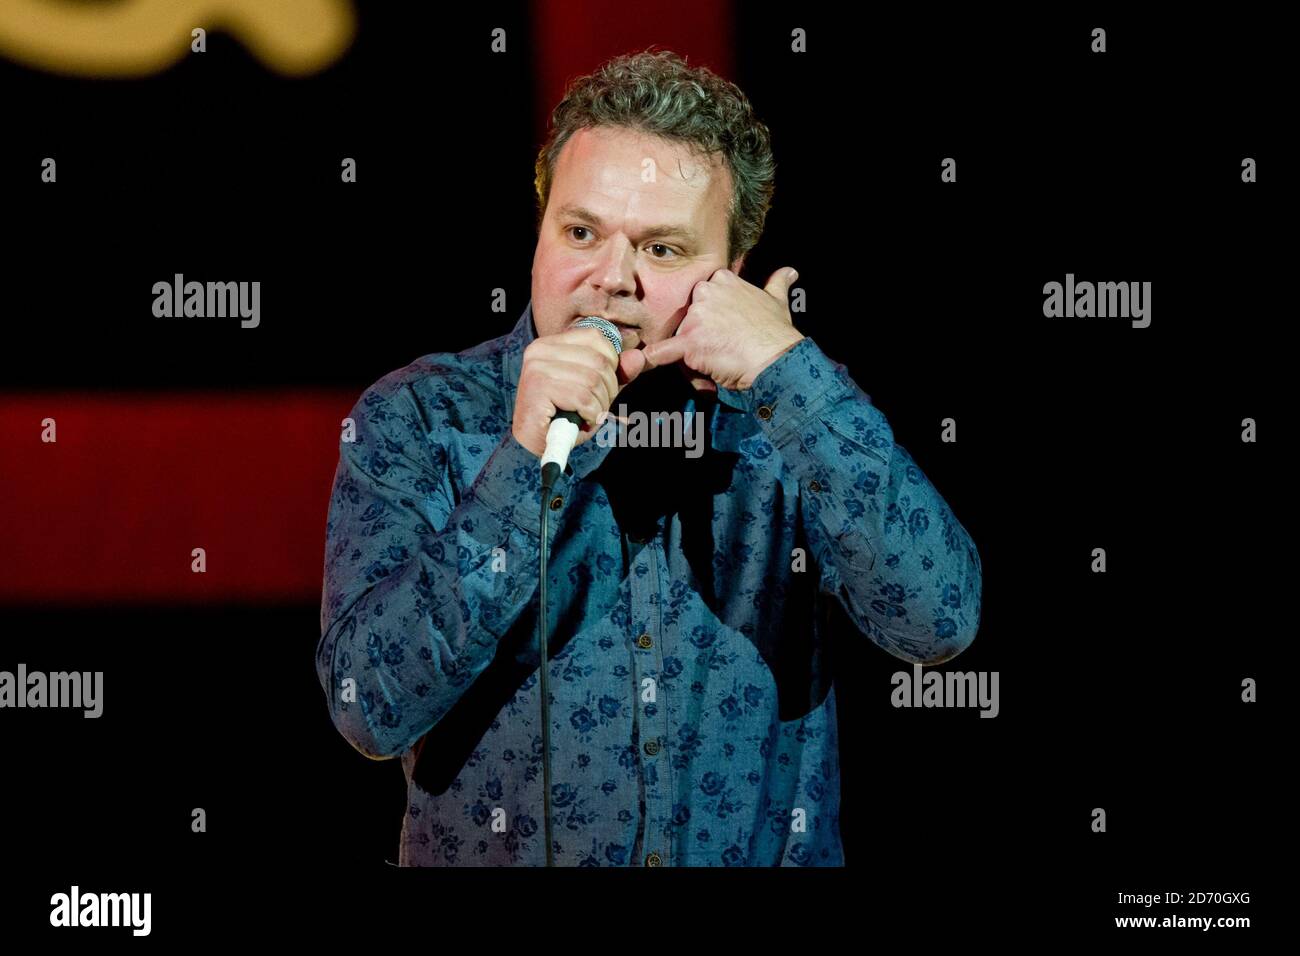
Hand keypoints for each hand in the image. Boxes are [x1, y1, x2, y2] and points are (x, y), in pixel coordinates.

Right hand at [511, 325, 653, 456]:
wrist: (533, 445)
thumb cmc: (563, 415)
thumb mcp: (595, 391)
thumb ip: (617, 373)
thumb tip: (638, 357)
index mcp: (551, 344)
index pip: (595, 337)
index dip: (612, 361)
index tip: (604, 385)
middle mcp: (540, 350)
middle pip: (599, 360)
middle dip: (608, 389)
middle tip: (596, 407)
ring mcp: (537, 367)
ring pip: (593, 380)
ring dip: (599, 404)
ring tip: (588, 415)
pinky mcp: (538, 387)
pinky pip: (583, 397)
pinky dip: (590, 414)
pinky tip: (581, 420)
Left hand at [639, 267, 803, 392]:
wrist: (776, 358)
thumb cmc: (776, 332)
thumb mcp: (778, 301)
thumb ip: (778, 284)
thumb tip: (790, 271)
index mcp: (721, 281)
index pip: (701, 299)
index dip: (708, 319)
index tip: (721, 331)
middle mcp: (704, 294)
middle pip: (688, 320)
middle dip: (698, 337)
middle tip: (721, 352)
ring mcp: (695, 318)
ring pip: (681, 339)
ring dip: (693, 356)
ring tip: (718, 367)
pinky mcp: (689, 342)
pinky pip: (663, 351)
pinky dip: (654, 357)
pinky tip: (647, 361)